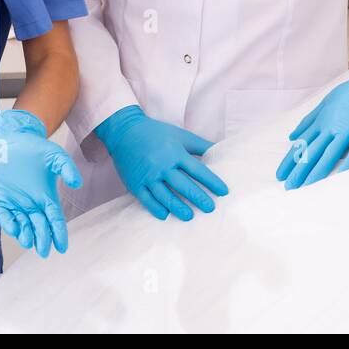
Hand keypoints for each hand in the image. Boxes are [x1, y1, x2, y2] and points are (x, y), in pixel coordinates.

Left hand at [0, 109, 81, 257]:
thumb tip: (77, 183)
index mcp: (46, 197)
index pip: (55, 220)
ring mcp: (15, 203)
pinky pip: (4, 215)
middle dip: (43, 239)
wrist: (12, 138)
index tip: (62, 247)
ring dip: (26, 235)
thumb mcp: (55, 156)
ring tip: (29, 241)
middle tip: (44, 250)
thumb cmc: (35, 147)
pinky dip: (8, 223)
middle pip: (39, 227)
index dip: (59, 234)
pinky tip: (14, 229)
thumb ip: (67, 168)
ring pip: (22, 225)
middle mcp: (31, 204)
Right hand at [95, 105, 228, 220]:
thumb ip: (201, 145)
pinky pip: (146, 200)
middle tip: (210, 208)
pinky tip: (165, 215)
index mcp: (175, 153)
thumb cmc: (157, 133)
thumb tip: (221, 149)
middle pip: (183, 185)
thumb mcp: (181, 135)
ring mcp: (148, 176)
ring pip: (165, 196)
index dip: (212, 181)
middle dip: (198, 198)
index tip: (224, 191)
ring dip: (178, 207)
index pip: (198, 170)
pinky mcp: (135, 183)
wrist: (125, 131)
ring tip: (190, 216)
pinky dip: (156, 209)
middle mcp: (162, 165)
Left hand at [276, 44, 348, 189]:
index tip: (280, 175)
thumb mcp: (328, 101)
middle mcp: (332, 125)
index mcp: (323, 119)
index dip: (290, 160)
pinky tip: (342, 177)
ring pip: (330, 153)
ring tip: (307, 187)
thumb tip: (292, 136)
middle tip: (288, 187)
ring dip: (317, 171)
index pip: (303, 144)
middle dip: (299, 170)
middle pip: (313, 151)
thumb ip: (310, 120)